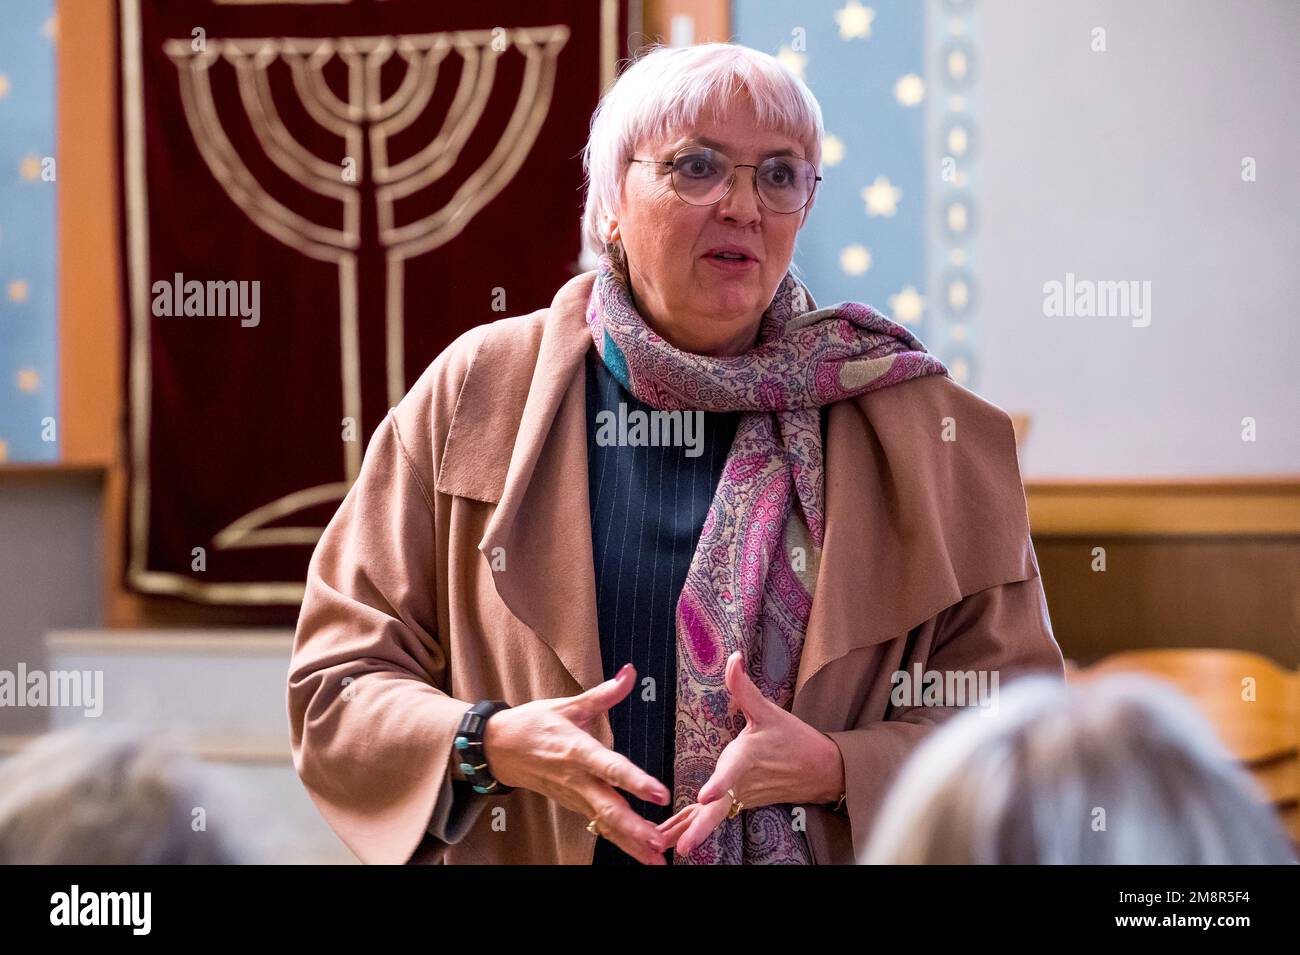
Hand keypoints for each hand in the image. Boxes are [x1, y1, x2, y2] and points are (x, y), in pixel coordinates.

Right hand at [481, 663, 672, 864]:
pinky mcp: (573, 805)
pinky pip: (600, 826)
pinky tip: (641, 854)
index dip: (635, 781)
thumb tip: (629, 671)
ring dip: (631, 843)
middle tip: (660, 843)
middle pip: (607, 807)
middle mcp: (576, 778)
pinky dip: (621, 842)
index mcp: (577, 750)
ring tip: (657, 860)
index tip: (660, 794)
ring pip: (605, 824)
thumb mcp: (567, 704)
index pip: (609, 767)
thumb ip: (603, 694)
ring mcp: (574, 796)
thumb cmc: (533, 723)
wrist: (497, 748)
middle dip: (634, 828)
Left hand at [658, 651, 844, 857]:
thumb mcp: (770, 710)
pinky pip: (711, 818)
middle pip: (719, 809)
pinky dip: (689, 829)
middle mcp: (742, 782)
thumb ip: (744, 688)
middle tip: (682, 847)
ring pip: (712, 819)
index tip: (707, 796)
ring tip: (659, 848)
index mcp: (748, 757)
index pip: (733, 771)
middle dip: (699, 829)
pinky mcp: (737, 803)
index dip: (720, 783)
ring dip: (687, 833)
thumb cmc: (794, 738)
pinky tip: (669, 842)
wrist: (820, 770)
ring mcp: (740, 797)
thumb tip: (733, 657)